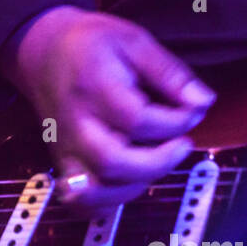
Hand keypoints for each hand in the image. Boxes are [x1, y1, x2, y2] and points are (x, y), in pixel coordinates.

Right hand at [0, 5, 215, 210]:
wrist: (43, 52)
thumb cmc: (89, 45)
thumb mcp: (133, 41)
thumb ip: (169, 72)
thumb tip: (203, 100)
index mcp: (93, 88)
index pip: (136, 118)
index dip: (174, 121)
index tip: (192, 112)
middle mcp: (76, 124)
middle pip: (113, 161)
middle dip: (157, 161)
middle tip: (181, 145)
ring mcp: (67, 149)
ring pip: (96, 189)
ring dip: (136, 185)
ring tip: (157, 163)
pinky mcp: (63, 164)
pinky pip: (80, 203)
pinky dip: (106, 205)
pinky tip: (129, 184)